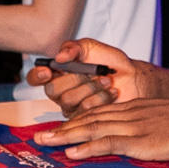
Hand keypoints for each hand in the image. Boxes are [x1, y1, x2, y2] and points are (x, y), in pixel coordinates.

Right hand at [24, 38, 168, 115]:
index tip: (49, 71)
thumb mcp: (91, 47)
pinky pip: (86, 112)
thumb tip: (60, 56)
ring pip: (70, 102)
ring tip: (106, 80)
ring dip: (91, 88)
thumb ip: (73, 47)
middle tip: (90, 73)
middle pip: (53, 91)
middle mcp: (61, 92)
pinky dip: (101, 98)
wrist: (132, 77)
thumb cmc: (110, 62)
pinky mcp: (87, 120)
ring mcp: (73, 108)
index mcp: (58, 74)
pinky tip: (111, 91)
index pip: (36, 77)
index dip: (38, 75)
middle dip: (73, 80)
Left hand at [37, 97, 168, 163]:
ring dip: (66, 136)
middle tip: (38, 136)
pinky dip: (89, 147)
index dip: (74, 121)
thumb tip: (131, 141)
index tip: (56, 128)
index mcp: (132, 108)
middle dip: (61, 128)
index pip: (96, 113)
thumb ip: (143, 127)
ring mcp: (133, 127)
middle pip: (88, 119)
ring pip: (92, 128)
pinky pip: (109, 142)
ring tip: (45, 142)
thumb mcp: (161, 119)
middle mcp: (128, 114)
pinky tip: (73, 152)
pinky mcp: (141, 141)